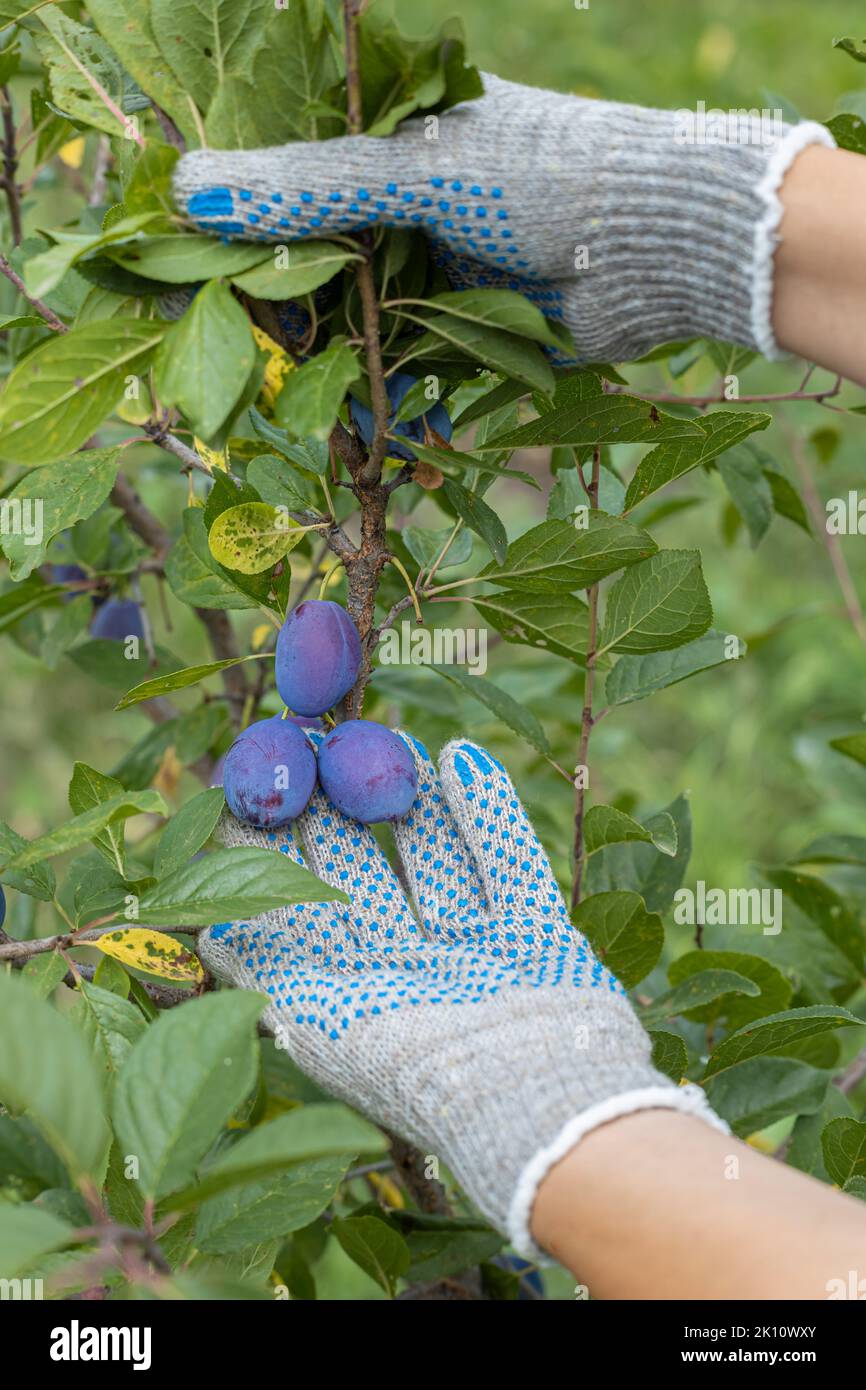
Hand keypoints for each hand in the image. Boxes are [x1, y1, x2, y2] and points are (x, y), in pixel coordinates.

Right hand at [173, 73, 832, 363]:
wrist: (661, 242)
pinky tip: (380, 428)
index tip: (189, 275)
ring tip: (311, 404)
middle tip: (250, 357)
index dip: (237, 231)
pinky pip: (409, 370)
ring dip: (333, 369)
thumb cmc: (546, 176)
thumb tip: (189, 190)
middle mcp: (407, 206)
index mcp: (391, 144)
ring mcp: (438, 269)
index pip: (284, 185)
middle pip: (313, 267)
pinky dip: (392, 398)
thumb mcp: (417, 171)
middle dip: (283, 316)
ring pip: (355, 327)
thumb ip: (308, 186)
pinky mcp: (472, 328)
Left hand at [200, 730, 724, 1255]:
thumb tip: (208, 932)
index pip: (311, 912)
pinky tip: (463, 756)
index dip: (286, 849)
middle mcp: (414, 975)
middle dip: (343, 815)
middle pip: (371, 879)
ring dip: (416, 803)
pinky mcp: (538, 939)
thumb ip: (272, 973)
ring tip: (394, 740)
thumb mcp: (324, 1027)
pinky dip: (488, 811)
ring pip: (437, 864)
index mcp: (359, 1001)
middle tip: (321, 746)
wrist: (538, 1108)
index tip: (264, 789)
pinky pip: (508, 863)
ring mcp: (479, 956)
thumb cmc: (421, 1072)